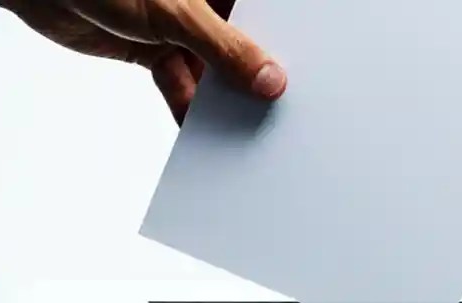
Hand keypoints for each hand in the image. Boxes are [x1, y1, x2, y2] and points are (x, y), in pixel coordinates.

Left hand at [0, 0, 286, 123]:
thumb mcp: (174, 12)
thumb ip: (224, 47)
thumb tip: (269, 80)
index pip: (266, 14)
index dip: (289, 44)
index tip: (306, 79)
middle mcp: (205, 1)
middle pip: (243, 44)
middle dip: (255, 78)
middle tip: (277, 112)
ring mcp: (179, 24)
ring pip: (213, 68)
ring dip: (222, 98)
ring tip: (242, 130)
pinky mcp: (154, 47)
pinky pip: (181, 82)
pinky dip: (187, 106)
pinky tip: (199, 130)